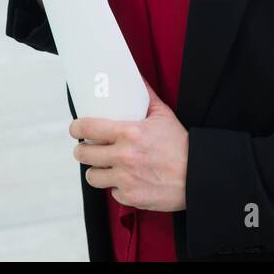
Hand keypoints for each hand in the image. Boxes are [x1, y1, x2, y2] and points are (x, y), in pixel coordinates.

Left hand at [70, 79, 187, 211]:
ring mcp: (125, 179)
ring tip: (104, 166)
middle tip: (88, 148)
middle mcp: (123, 156)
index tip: (76, 129)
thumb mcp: (163, 115)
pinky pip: (112, 192)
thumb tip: (137, 77)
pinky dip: (116, 187)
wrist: (198, 175)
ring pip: (92, 176)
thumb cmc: (181, 145)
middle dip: (83, 150)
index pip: (88, 128)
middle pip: (83, 154)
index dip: (76, 129)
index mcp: (129, 133)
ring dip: (97, 171)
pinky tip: (125, 180)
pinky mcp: (131, 196)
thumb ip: (146, 96)